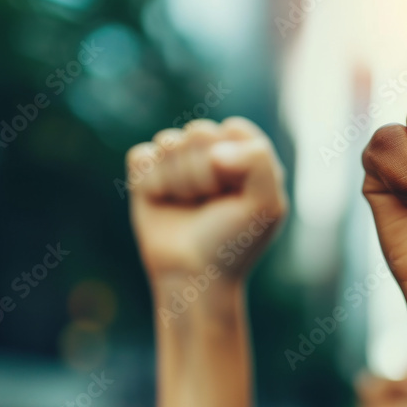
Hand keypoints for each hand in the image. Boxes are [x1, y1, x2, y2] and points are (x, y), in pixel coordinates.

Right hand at [127, 117, 287, 283]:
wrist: (192, 276)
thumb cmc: (233, 242)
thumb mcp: (265, 206)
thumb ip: (259, 162)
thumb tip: (215, 151)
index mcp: (245, 155)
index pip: (234, 129)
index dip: (231, 160)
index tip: (235, 192)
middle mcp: (212, 153)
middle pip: (198, 132)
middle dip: (203, 173)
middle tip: (209, 203)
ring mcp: (178, 162)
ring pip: (168, 142)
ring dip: (178, 180)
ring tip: (188, 205)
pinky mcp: (148, 174)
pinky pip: (141, 156)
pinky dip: (149, 183)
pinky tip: (162, 201)